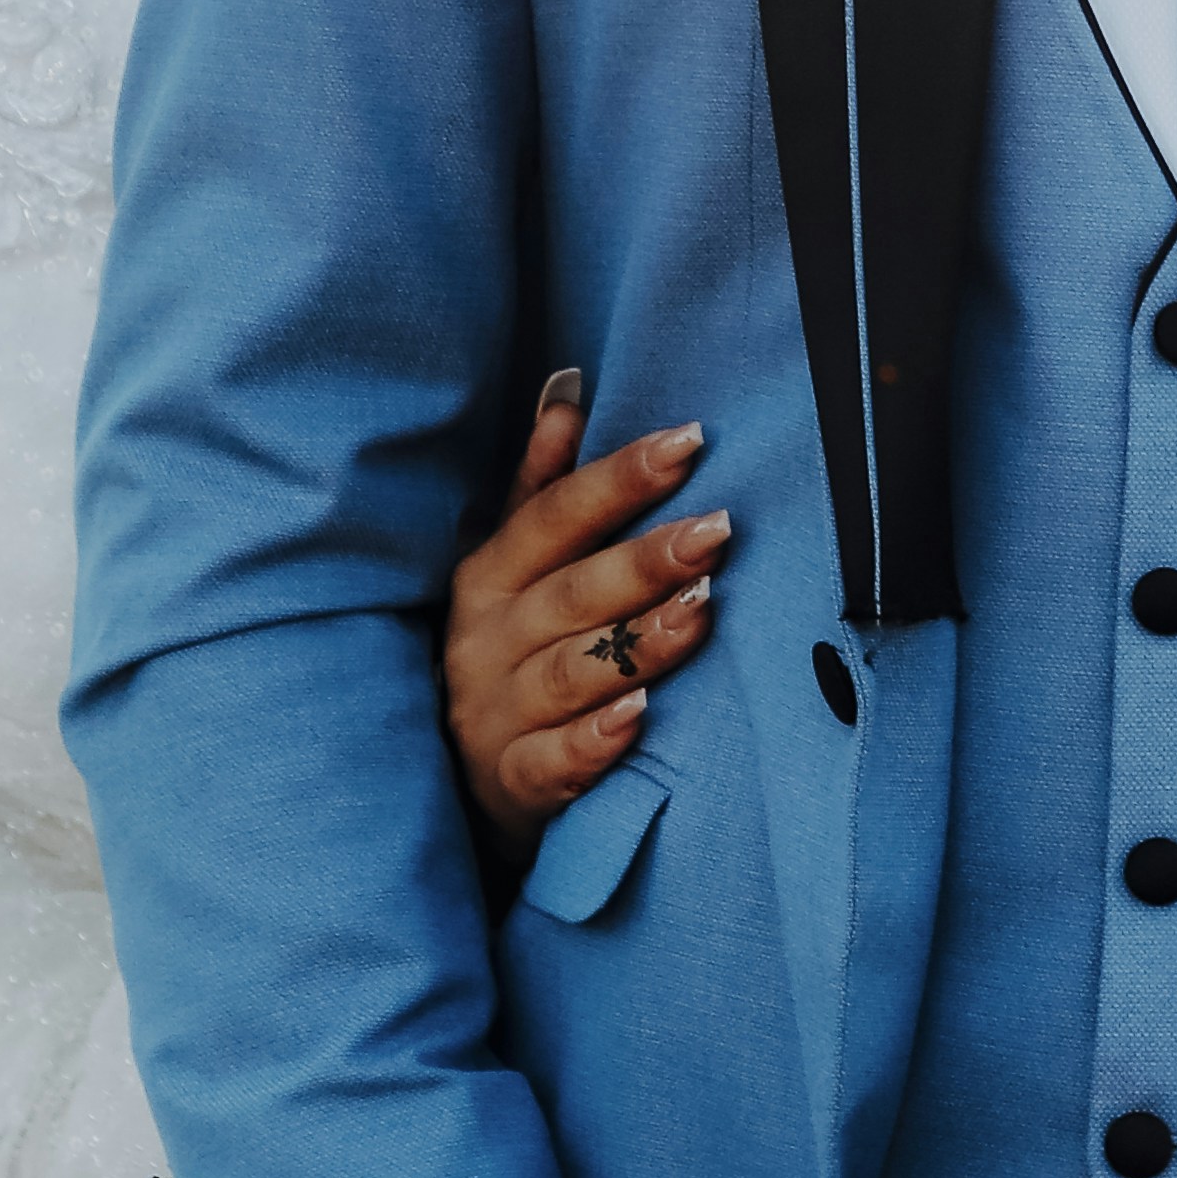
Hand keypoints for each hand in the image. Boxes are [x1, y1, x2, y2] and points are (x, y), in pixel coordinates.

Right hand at [443, 384, 727, 866]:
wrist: (457, 786)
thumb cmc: (510, 657)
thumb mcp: (510, 571)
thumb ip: (540, 488)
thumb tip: (569, 391)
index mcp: (489, 576)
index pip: (554, 517)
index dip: (620, 478)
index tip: (690, 440)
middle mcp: (485, 639)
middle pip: (570, 593)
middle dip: (645, 560)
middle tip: (719, 529)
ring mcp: (492, 714)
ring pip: (569, 673)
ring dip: (637, 644)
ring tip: (702, 612)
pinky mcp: (508, 783)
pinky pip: (550, 763)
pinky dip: (593, 742)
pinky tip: (640, 716)